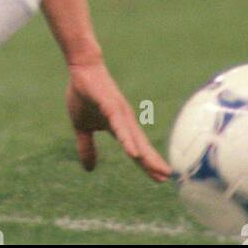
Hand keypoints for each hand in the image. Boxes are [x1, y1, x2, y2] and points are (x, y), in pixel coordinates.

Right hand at [66, 60, 170, 181]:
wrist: (80, 68)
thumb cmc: (83, 95)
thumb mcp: (81, 127)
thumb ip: (87, 147)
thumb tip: (89, 169)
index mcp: (119, 126)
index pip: (136, 149)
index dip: (147, 164)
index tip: (161, 179)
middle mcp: (125, 120)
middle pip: (142, 146)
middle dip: (154, 163)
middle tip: (167, 178)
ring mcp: (119, 113)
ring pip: (135, 139)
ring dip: (147, 156)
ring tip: (159, 171)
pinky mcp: (110, 105)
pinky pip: (120, 126)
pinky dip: (128, 140)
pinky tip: (134, 153)